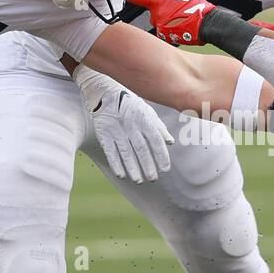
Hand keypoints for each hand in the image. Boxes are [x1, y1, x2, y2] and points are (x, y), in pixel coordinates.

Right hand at [73, 66, 173, 182]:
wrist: (104, 92)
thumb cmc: (130, 104)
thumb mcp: (146, 110)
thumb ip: (158, 126)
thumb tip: (170, 142)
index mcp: (144, 118)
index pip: (155, 139)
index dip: (161, 155)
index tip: (165, 169)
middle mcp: (131, 124)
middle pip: (141, 149)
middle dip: (148, 165)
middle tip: (153, 178)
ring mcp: (116, 129)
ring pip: (126, 153)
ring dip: (133, 168)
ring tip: (139, 180)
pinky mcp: (103, 133)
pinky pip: (110, 151)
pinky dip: (116, 164)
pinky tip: (122, 175)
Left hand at [125, 0, 215, 45]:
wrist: (205, 23)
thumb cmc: (197, 9)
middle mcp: (157, 5)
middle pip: (142, 2)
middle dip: (137, 0)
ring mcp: (157, 19)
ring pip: (155, 17)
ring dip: (163, 17)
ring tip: (178, 19)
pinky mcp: (160, 30)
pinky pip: (161, 28)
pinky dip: (168, 27)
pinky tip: (178, 26)